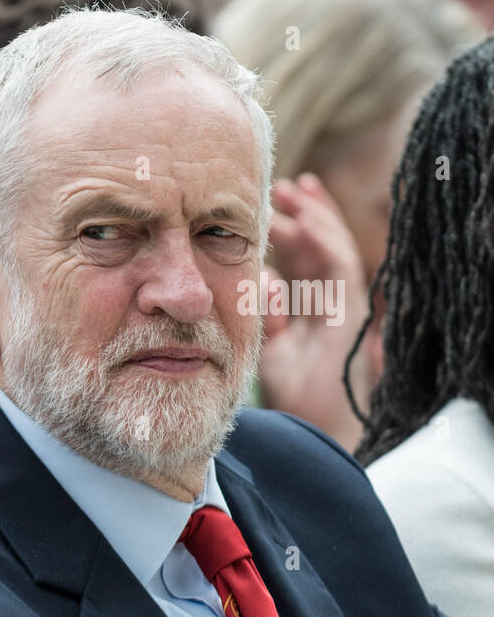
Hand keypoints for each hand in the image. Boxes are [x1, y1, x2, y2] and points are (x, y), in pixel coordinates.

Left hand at [260, 173, 374, 449]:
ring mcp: (345, 309)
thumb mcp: (267, 349)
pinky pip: (341, 271)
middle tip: (284, 184)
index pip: (306, 262)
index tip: (274, 206)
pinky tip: (304, 222)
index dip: (294, 232)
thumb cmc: (294, 397)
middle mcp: (331, 306)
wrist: (316, 432)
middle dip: (307, 215)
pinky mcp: (351, 317)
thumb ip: (266, 315)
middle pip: (324, 249)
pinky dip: (324, 244)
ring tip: (293, 191)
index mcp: (312, 312)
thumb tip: (265, 279)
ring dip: (314, 218)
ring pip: (334, 251)